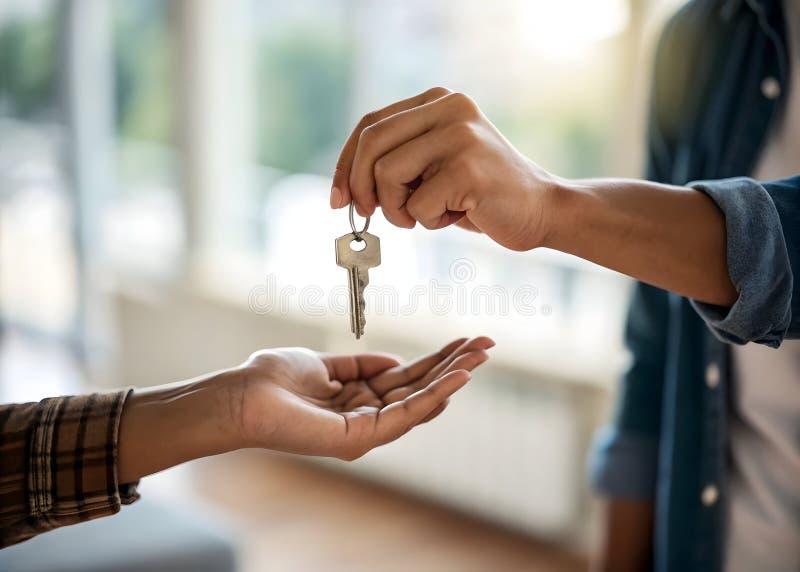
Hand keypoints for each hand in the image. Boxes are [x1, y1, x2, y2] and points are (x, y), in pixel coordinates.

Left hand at [235, 336, 493, 459]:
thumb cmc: (273, 380)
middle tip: (487, 345)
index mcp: (359, 399)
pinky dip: (434, 394)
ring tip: (482, 355)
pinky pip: (406, 413)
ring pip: (420, 401)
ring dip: (453, 376)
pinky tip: (457, 376)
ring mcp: (366, 430)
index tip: (464, 341)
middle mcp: (367, 417)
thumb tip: (395, 360)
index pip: (407, 379)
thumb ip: (360, 364)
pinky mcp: (361, 438)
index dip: (436, 360)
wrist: (242, 396)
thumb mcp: (324, 364)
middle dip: (454, 365)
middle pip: (420, 388)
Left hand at [330, 87, 556, 250]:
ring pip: (387, 175)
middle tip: (369, 214)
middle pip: (371, 143)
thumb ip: (397, 161)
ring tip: (430, 215)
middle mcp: (449, 107)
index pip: (371, 125)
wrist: (542, 210)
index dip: (345, 163)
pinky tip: (460, 214)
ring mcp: (460, 134)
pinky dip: (429, 222)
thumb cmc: (480, 195)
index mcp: (438, 101)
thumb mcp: (434, 167)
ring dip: (398, 210)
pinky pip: (416, 205)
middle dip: (360, 186)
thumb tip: (344, 186)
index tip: (338, 197)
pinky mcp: (467, 167)